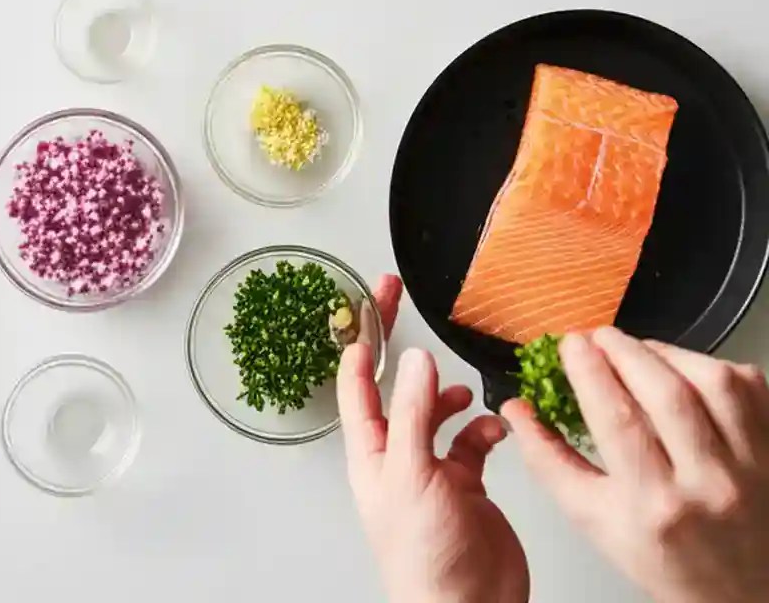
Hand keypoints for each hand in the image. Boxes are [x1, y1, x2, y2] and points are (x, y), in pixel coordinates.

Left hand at [338, 275, 527, 602]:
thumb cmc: (425, 558)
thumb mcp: (412, 474)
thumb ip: (412, 414)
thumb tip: (412, 359)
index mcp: (370, 452)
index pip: (357, 381)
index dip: (361, 336)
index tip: (370, 296)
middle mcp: (397, 456)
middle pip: (394, 387)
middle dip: (398, 346)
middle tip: (400, 299)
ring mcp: (431, 469)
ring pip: (436, 411)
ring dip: (450, 395)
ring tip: (466, 392)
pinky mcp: (465, 483)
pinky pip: (472, 441)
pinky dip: (485, 428)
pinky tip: (495, 429)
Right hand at [502, 328, 768, 602]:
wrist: (738, 588)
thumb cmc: (666, 558)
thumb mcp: (593, 520)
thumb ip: (549, 462)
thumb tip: (517, 412)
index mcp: (654, 505)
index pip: (619, 419)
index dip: (591, 371)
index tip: (571, 345)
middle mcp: (709, 483)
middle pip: (667, 392)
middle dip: (625, 350)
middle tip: (599, 337)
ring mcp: (751, 464)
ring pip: (714, 381)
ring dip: (668, 352)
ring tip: (638, 352)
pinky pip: (749, 386)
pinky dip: (712, 366)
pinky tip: (684, 370)